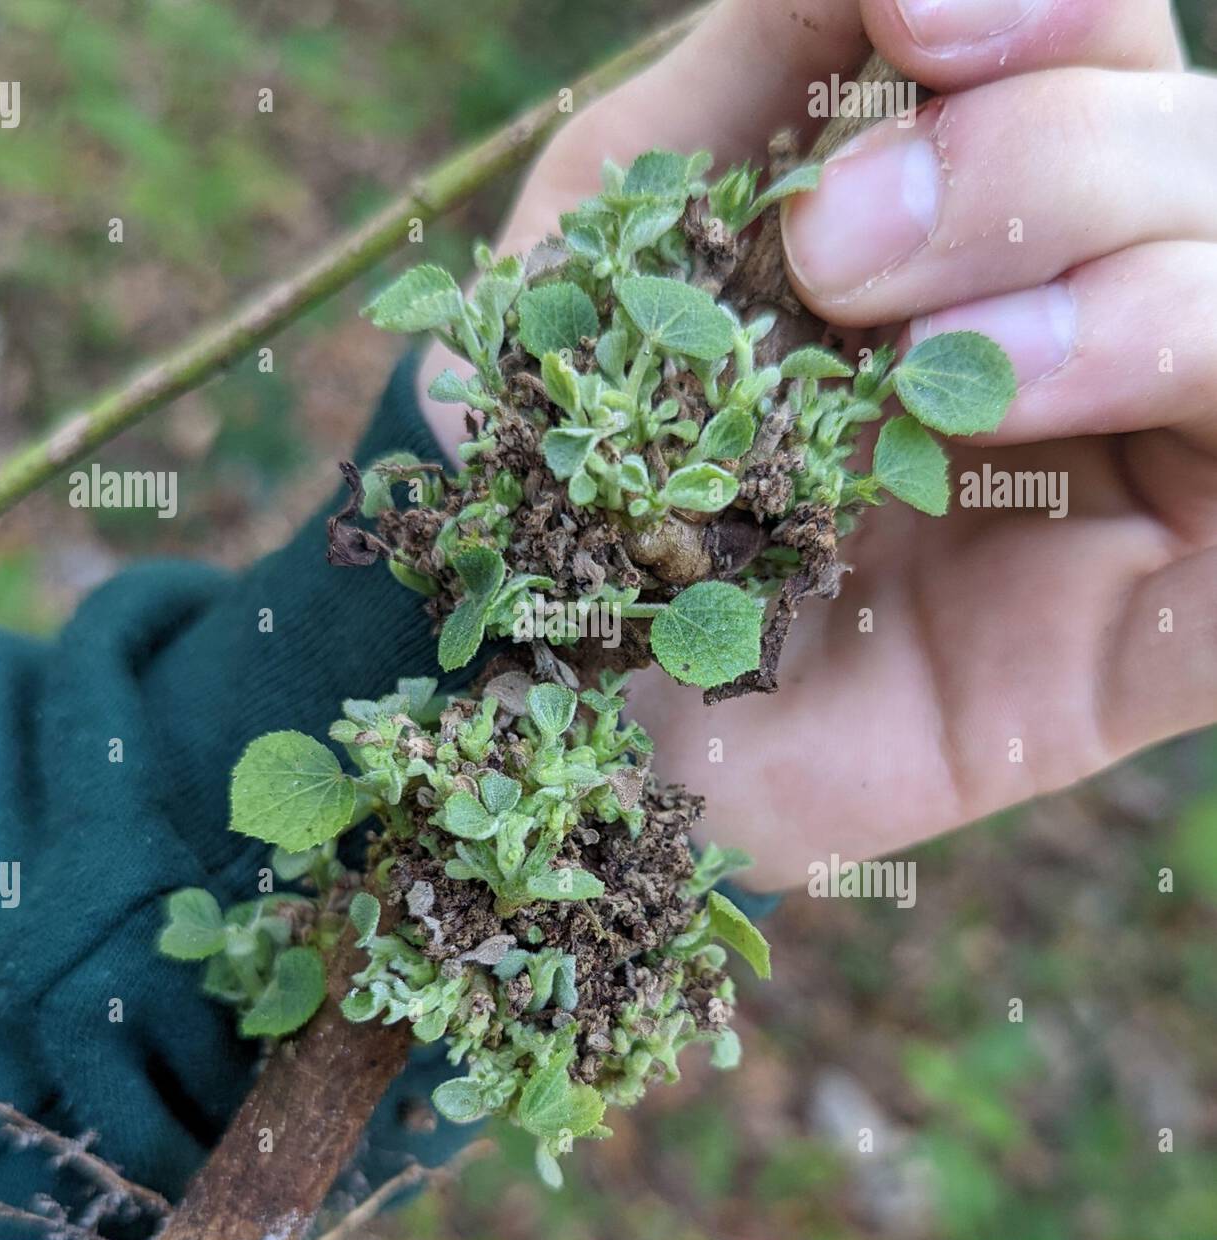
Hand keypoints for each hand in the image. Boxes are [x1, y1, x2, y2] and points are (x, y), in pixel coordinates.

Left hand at [419, 0, 1216, 891]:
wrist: (568, 689)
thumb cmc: (583, 455)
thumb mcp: (632, 222)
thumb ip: (770, 64)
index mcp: (983, 213)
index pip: (1105, 48)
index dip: (1050, 4)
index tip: (907, 24)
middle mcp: (1086, 324)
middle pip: (1204, 159)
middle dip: (1039, 166)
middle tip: (833, 254)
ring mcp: (1138, 481)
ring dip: (1122, 291)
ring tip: (913, 371)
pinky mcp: (1156, 631)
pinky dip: (1202, 398)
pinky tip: (1018, 415)